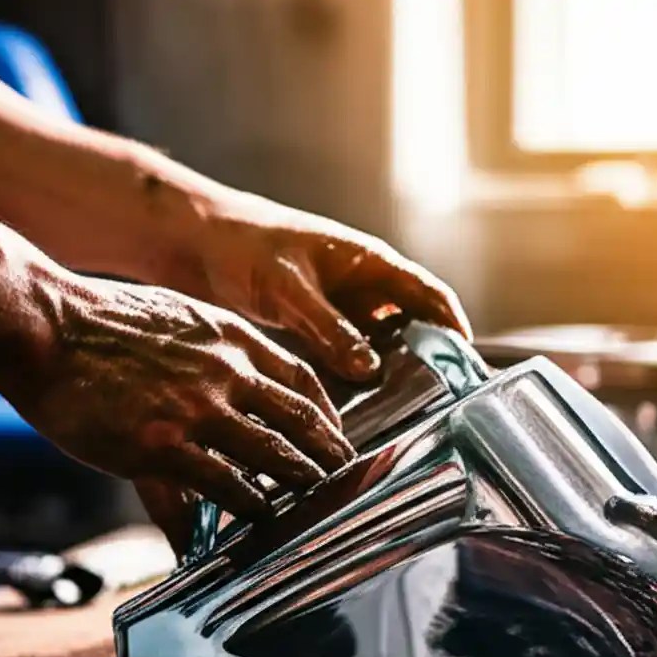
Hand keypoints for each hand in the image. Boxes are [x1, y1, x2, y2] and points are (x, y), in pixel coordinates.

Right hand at [3, 275, 354, 550]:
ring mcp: (199, 411)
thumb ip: (214, 352)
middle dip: (328, 456)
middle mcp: (227, 372)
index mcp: (232, 338)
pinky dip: (249, 510)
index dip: (326, 415)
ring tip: (313, 507)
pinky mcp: (165, 447)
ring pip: (274, 457)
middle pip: (300, 422)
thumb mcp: (177, 320)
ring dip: (299, 486)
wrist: (45, 327)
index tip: (334, 436)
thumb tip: (234, 384)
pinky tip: (257, 520)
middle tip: (342, 480)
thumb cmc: (100, 323)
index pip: (302, 380)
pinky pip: (226, 487)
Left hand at [157, 189, 471, 381]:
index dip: (452, 327)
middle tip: (431, 403)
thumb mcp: (290, 287)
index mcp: (368, 263)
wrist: (191, 241)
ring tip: (391, 415)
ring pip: (376, 347)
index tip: (466, 365)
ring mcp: (336, 308)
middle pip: (409, 327)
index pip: (429, 295)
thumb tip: (370, 368)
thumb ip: (330, 328)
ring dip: (384, 375)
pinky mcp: (310, 327)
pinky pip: (343, 357)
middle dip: (423, 361)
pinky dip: (349, 380)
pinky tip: (347, 410)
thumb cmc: (242, 244)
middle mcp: (360, 286)